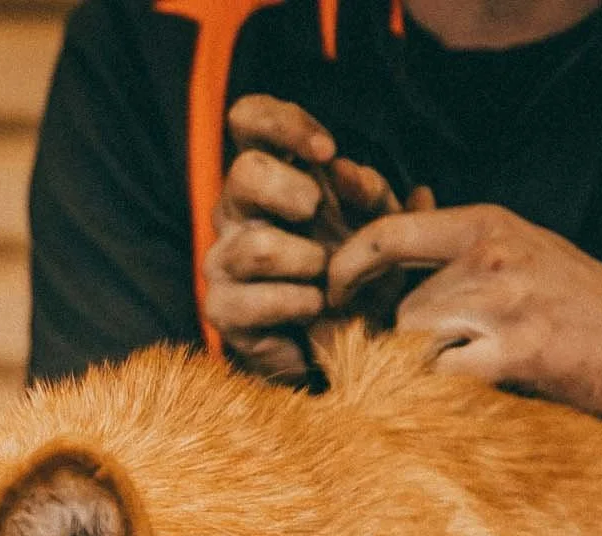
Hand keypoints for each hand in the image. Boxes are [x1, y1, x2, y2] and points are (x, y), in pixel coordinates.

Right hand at [206, 95, 426, 382]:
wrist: (341, 349)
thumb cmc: (358, 275)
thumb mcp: (380, 227)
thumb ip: (375, 195)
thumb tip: (350, 173)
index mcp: (270, 178)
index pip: (248, 121)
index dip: (281, 122)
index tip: (327, 150)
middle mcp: (237, 214)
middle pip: (243, 172)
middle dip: (292, 191)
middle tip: (318, 215)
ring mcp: (222, 261)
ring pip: (254, 246)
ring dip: (306, 261)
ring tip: (326, 278)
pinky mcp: (221, 310)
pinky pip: (254, 300)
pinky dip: (297, 304)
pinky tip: (315, 310)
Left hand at [329, 204, 601, 423]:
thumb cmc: (575, 304)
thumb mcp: (518, 252)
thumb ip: (451, 249)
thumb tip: (387, 216)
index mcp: (487, 224)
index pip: (385, 233)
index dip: (345, 267)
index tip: (332, 295)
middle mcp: (493, 254)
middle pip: (397, 307)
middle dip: (394, 344)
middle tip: (408, 364)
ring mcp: (504, 300)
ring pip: (414, 343)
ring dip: (424, 370)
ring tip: (465, 375)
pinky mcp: (516, 348)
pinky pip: (441, 377)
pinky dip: (443, 393)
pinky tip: (473, 392)